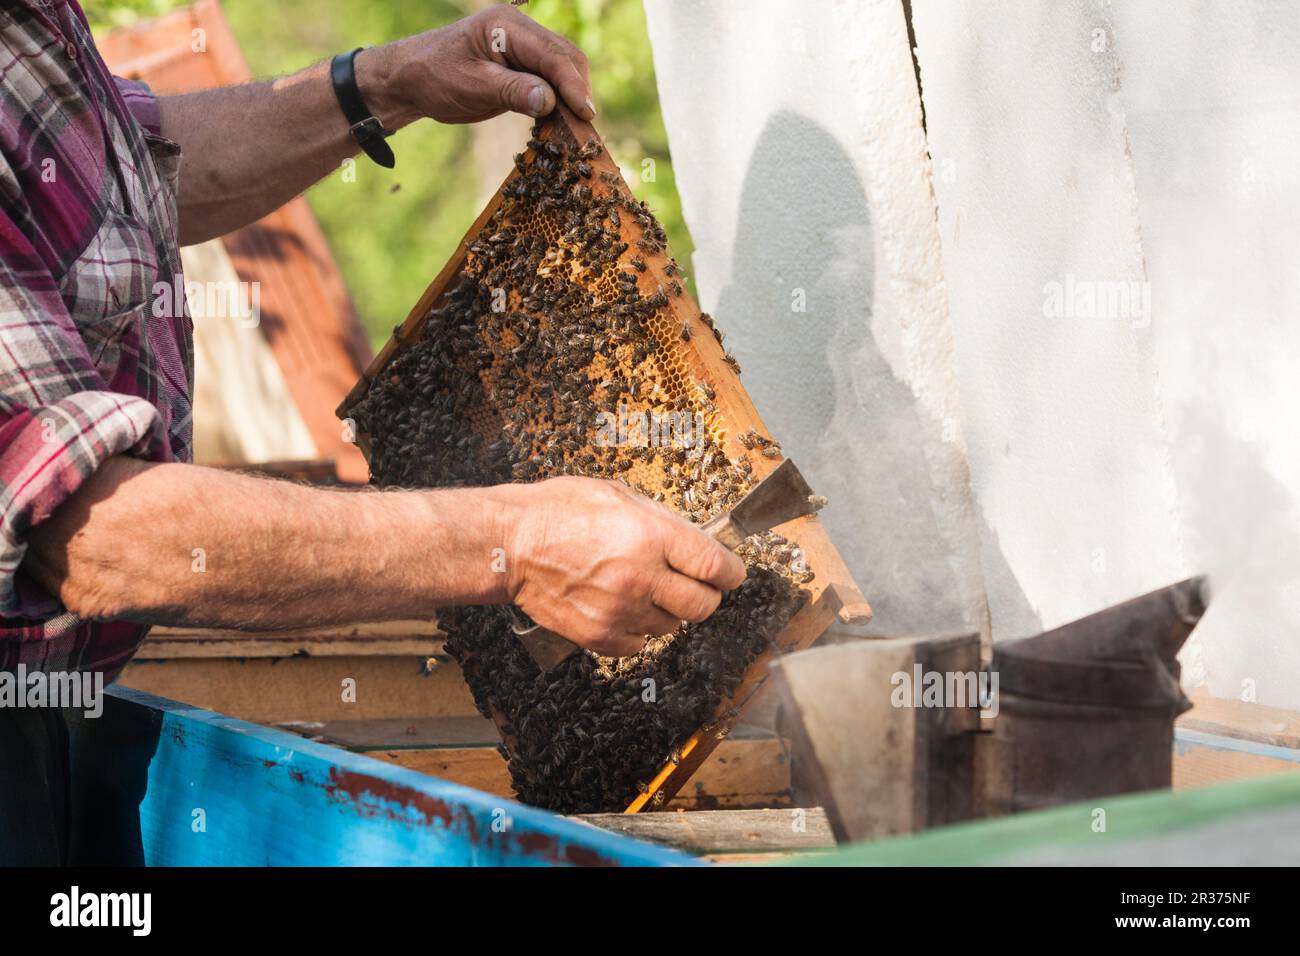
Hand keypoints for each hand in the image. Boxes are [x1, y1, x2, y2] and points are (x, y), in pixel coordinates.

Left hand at [361, 6, 594, 126]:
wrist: (409, 79)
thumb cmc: (433, 77)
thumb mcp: (472, 86)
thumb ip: (512, 91)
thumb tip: (551, 101)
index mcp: (507, 26)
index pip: (553, 55)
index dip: (573, 85)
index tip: (586, 114)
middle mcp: (520, 30)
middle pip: (565, 58)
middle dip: (578, 90)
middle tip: (585, 126)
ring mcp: (522, 46)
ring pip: (562, 69)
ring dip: (571, 96)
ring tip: (576, 127)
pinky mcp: (520, 65)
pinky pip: (549, 80)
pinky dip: (558, 100)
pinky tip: (560, 121)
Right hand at [500, 477, 747, 656]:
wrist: (509, 546)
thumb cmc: (557, 512)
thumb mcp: (618, 495)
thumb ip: (662, 520)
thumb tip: (696, 540)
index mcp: (650, 537)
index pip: (716, 566)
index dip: (732, 572)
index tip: (730, 572)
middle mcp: (641, 578)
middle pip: (704, 606)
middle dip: (706, 595)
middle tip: (693, 583)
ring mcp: (621, 612)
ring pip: (673, 627)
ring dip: (668, 611)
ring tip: (643, 589)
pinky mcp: (600, 637)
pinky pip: (641, 644)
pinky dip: (639, 630)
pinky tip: (622, 606)